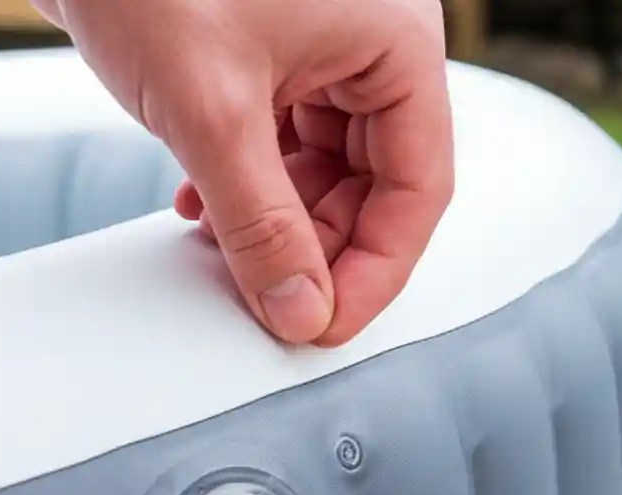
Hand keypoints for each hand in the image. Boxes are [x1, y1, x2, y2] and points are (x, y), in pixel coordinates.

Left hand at [32, 0, 454, 345]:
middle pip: (375, 183)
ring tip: (229, 254)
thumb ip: (262, 224)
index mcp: (394, 43)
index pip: (418, 186)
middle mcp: (366, 44)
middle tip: (274, 301)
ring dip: (279, 221)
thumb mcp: (211, 108)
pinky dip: (247, 185)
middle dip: (321, 247)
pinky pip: (278, 140)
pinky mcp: (263, 52)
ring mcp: (315, 47)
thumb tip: (300, 310)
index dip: (376, 268)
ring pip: (324, 168)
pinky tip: (204, 209)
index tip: (328, 324)